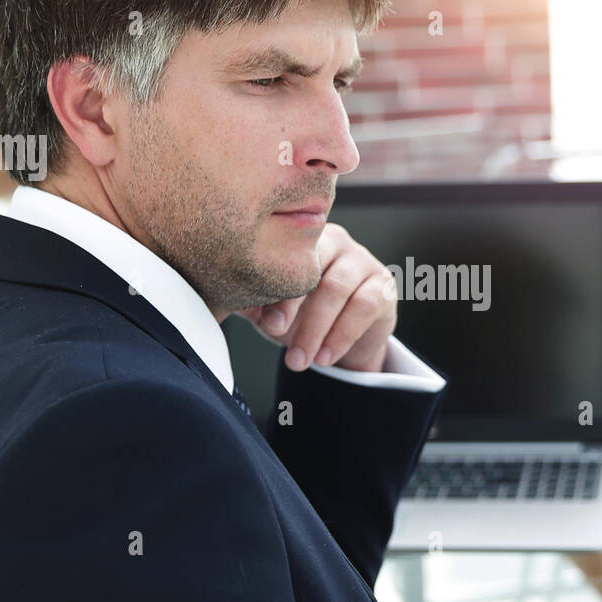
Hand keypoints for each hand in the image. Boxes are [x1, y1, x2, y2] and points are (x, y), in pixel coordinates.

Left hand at [237, 223, 397, 372]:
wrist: (338, 341)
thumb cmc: (298, 316)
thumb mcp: (269, 308)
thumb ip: (249, 301)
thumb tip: (217, 303)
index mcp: (302, 240)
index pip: (289, 259)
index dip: (278, 293)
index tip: (267, 324)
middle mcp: (335, 242)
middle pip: (316, 271)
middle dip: (298, 314)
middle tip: (283, 347)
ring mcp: (363, 261)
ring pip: (339, 289)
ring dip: (317, 330)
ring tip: (301, 361)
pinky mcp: (384, 286)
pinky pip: (365, 306)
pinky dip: (342, 335)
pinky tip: (325, 357)